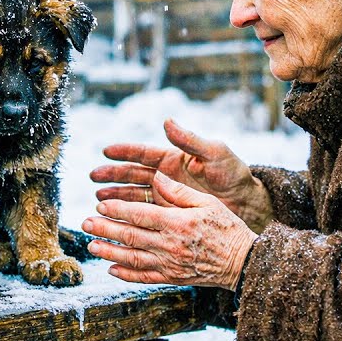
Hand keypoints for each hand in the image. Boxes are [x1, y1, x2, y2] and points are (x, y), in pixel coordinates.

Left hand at [83, 172, 256, 289]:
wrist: (242, 262)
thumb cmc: (227, 227)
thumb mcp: (207, 202)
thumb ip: (179, 191)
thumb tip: (157, 177)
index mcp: (177, 222)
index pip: (139, 215)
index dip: (117, 210)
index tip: (100, 205)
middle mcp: (169, 244)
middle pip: (130, 236)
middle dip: (104, 229)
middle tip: (85, 223)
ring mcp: (169, 264)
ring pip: (132, 258)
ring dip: (109, 251)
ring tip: (91, 245)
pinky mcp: (172, 278)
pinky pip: (144, 277)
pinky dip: (126, 274)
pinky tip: (111, 268)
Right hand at [90, 118, 272, 231]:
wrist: (247, 204)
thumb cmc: (233, 175)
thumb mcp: (214, 153)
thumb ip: (190, 140)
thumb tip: (167, 122)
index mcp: (173, 158)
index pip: (143, 153)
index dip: (124, 151)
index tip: (106, 150)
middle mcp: (165, 177)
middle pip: (133, 174)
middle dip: (112, 175)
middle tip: (94, 177)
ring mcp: (165, 196)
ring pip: (134, 195)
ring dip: (116, 196)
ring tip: (99, 198)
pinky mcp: (168, 215)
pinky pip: (144, 215)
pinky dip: (129, 216)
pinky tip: (116, 219)